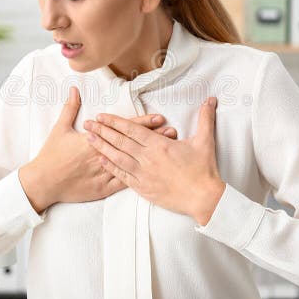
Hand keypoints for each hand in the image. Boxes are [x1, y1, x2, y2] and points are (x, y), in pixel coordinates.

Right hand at [20, 86, 177, 212]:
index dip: (142, 123)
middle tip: (173, 132)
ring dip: (151, 157)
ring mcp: (103, 173)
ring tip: (169, 152)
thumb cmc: (51, 155)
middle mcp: (102, 155)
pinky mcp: (102, 189)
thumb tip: (75, 90)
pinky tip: (154, 175)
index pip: (123, 129)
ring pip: (133, 164)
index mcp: (94, 140)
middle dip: (154, 138)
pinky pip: (123, 183)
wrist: (44, 182)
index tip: (158, 118)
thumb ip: (70, 108)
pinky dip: (138, 178)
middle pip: (133, 145)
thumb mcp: (60, 129)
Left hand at [83, 96, 225, 224]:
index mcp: (159, 145)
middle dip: (102, 131)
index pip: (132, 130)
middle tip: (88, 123)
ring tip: (89, 139)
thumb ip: (205, 118)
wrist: (203, 198)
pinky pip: (122, 177)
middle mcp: (148, 159)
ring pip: (118, 158)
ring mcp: (144, 174)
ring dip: (102, 147)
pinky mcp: (144, 189)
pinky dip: (111, 168)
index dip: (115, 122)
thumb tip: (211, 100)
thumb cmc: (203, 170)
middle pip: (120, 142)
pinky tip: (101, 161)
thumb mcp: (205, 141)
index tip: (102, 116)